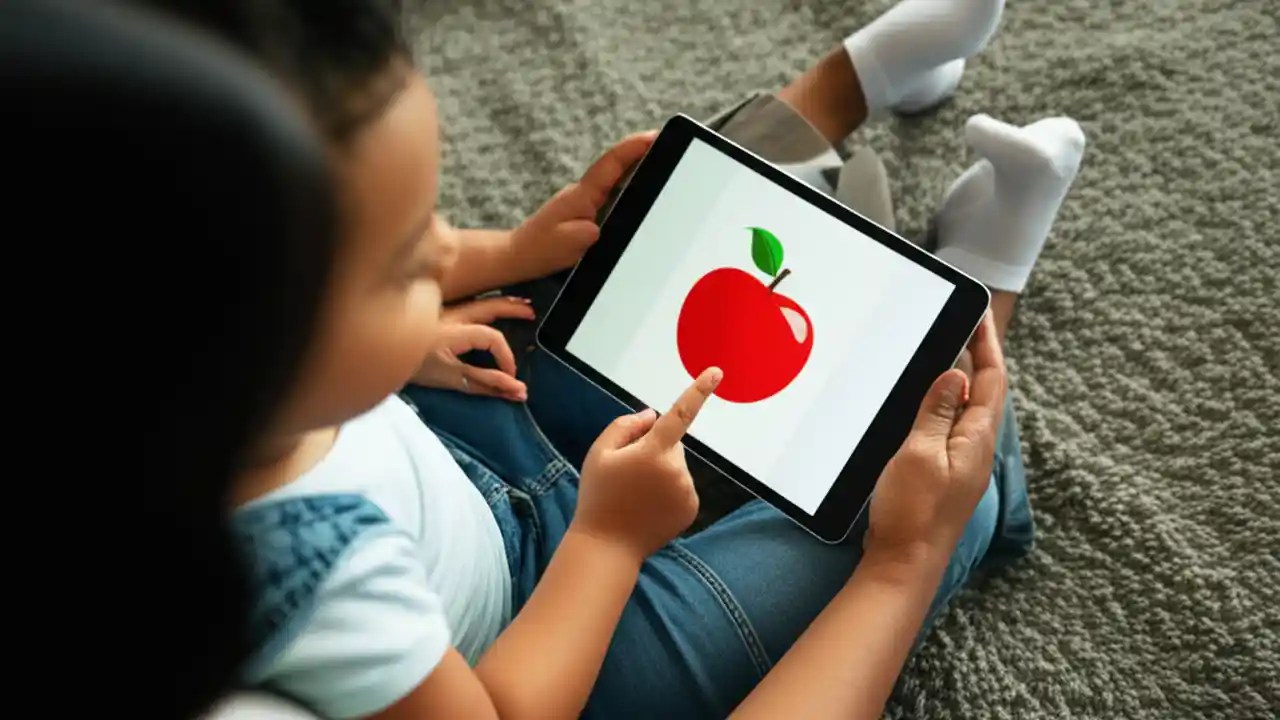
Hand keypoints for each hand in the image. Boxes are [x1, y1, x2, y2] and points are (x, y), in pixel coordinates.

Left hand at [411, 296, 535, 401]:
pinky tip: (490, 306)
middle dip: (512, 308)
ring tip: (519, 304)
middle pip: (488, 306)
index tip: (510, 378)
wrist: (373, 354)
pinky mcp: (435, 315)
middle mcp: (450, 316)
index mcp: (454, 330)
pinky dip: (485, 305)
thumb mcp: (450, 379)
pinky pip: (467, 305)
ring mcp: (441, 313)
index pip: (492, 338)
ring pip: (478, 301)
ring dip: (500, 303)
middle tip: (531, 312)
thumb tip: (516, 388)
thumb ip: (484, 382)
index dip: (506, 358)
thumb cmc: (411, 368)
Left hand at [508, 132, 655, 277]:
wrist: (519, 254)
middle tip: (669, 144)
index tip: (654, 136)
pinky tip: (641, 191)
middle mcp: (584, 192)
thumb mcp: (568, 245)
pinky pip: (611, 193)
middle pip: (617, 165)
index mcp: (582, 195)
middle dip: (642, 152)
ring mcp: (584, 200)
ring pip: (615, 178)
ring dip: (637, 168)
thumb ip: (587, 234)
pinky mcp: (584, 210)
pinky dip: (628, 186)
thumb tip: (599, 229)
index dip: (633, 148)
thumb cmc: (539, 249)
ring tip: (663, 163)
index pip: (611, 165)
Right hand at [571, 367, 722, 561]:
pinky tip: (648, 505)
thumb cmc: (599, 496)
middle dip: (654, 449)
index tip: (716, 372)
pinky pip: (682, 486)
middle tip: (628, 473)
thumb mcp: (599, 453)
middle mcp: (677, 470)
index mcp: (654, 452)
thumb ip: (625, 426)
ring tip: (636, 493)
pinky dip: (668, 490)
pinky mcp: (691, 508)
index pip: (680, 414)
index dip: (699, 391)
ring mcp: (687, 491)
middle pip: (672, 444)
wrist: (608, 546)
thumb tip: (653, 415)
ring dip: (661, 471)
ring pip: (677, 466)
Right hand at [864, 312, 1006, 568]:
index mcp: (976, 440)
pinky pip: (948, 430)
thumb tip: (956, 375)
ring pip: (965, 411)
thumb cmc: (910, 513)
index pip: (990, 380)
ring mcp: (961, 465)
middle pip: (984, 393)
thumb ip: (937, 413)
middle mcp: (976, 450)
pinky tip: (922, 404)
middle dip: (975, 356)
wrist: (904, 565)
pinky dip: (940, 407)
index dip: (986, 345)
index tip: (980, 313)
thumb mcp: (920, 453)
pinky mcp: (944, 476)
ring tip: (942, 353)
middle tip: (962, 325)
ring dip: (957, 381)